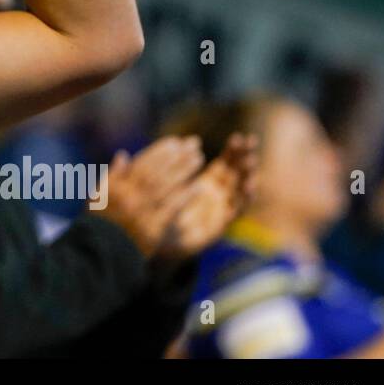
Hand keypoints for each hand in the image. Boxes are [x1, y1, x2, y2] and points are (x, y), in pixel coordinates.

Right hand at [97, 136, 204, 256]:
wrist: (100, 253)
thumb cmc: (100, 223)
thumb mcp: (98, 196)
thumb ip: (112, 175)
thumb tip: (124, 154)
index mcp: (116, 187)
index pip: (141, 164)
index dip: (159, 151)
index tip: (175, 142)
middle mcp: (130, 196)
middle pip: (157, 171)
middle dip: (176, 157)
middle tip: (193, 144)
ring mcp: (142, 212)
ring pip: (165, 186)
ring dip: (183, 171)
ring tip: (199, 158)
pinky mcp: (153, 228)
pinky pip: (171, 209)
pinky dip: (185, 196)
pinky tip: (198, 186)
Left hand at [156, 133, 258, 259]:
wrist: (161, 246)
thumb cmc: (162, 215)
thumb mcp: (161, 188)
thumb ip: (159, 170)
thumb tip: (132, 151)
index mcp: (207, 184)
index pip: (224, 164)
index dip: (233, 152)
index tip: (240, 137)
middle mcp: (218, 196)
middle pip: (236, 175)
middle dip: (244, 159)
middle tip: (251, 143)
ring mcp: (220, 211)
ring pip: (239, 191)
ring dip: (247, 177)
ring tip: (251, 164)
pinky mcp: (218, 226)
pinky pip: (234, 213)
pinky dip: (243, 200)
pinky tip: (250, 188)